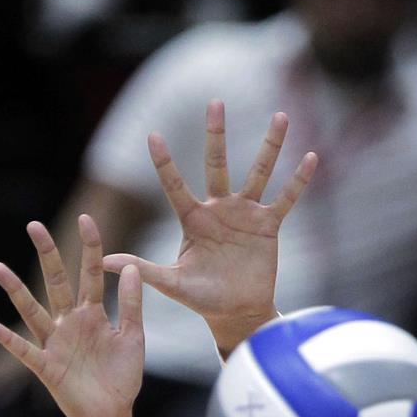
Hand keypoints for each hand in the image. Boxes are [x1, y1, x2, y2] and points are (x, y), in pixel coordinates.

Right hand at [0, 217, 142, 416]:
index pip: (90, 274)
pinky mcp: (47, 367)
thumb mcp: (133, 338)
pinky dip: (7, 338)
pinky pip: (23, 350)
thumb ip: (131, 305)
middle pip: (56, 282)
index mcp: (93, 314)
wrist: (113, 415)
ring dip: (15, 290)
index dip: (90, 247)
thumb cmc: (121, 377)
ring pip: (33, 311)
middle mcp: (70, 323)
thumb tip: (131, 267)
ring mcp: (56, 343)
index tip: (86, 218)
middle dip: (47, 255)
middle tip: (34, 225)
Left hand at [100, 101, 316, 356]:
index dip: (164, 163)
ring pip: (258, 173)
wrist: (236, 314)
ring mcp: (245, 214)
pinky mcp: (268, 226)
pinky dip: (298, 181)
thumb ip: (143, 268)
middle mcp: (218, 209)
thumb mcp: (171, 283)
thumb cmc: (202, 298)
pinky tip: (311, 158)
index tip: (153, 135)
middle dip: (215, 134)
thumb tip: (105, 262)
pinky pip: (285, 200)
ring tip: (281, 117)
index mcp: (193, 219)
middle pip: (217, 164)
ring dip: (270, 146)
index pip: (174, 185)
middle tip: (214, 102)